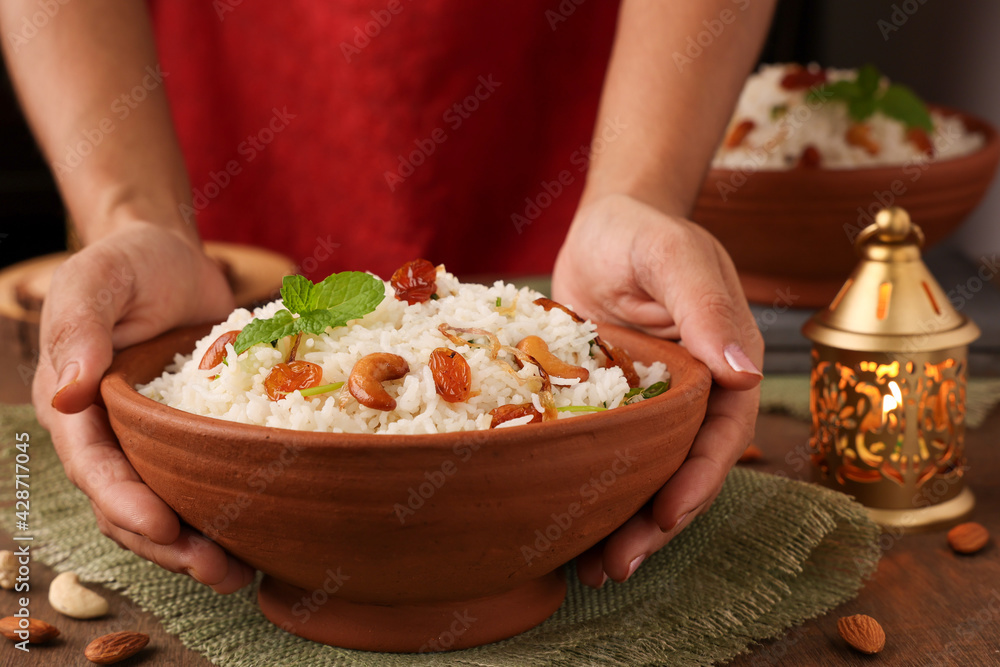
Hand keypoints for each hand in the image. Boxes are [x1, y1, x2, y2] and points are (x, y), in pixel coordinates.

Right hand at [31, 222, 254, 592]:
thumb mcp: (97, 281)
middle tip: (218, 570)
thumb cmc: (128, 263)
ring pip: (166, 505)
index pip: (95, 467)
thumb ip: (79, 329)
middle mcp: (110, 434)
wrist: (175, 259)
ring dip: (198, 543)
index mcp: (75, 408)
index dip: (126, 502)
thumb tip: (65, 394)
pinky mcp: (192, 437)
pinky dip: (224, 509)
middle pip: (130, 505)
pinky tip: (262, 532)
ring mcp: (152, 440)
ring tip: (241, 573)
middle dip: (169, 544)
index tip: (165, 527)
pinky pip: (203, 480)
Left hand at [552, 194, 762, 587]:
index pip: (721, 435)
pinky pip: (604, 458)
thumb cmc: (641, 232)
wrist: (600, 228)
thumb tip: (746, 373)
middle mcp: (692, 396)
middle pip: (682, 471)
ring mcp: (648, 407)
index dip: (698, 480)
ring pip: (644, 476)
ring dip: (623, 524)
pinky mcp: (609, 410)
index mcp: (722, 365)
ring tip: (590, 570)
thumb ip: (705, 307)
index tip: (666, 516)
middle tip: (615, 566)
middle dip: (656, 524)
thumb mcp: (672, 257)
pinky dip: (591, 494)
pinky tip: (564, 528)